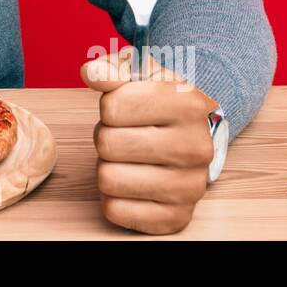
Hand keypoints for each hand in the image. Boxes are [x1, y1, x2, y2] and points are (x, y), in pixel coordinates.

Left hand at [79, 45, 217, 234]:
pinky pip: (115, 211)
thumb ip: (113, 68)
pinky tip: (134, 181)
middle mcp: (196, 148)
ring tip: (131, 157)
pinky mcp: (177, 218)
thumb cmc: (161, 101)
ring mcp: (190, 188)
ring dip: (109, 166)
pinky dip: (114, 197)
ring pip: (107, 179)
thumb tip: (91, 72)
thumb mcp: (142, 73)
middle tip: (127, 134)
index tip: (128, 108)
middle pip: (107, 144)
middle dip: (108, 136)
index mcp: (189, 105)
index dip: (110, 106)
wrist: (194, 135)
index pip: (111, 107)